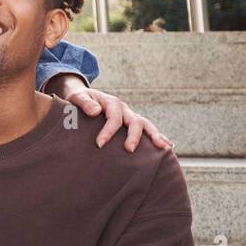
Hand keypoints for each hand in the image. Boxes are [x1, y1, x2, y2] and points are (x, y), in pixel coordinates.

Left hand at [48, 76, 170, 151]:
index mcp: (111, 102)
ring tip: (164, 147)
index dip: (108, 131)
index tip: (99, 144)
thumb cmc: (79, 99)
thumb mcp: (77, 97)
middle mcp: (124, 109)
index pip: (113, 118)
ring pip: (146, 124)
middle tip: (129, 150)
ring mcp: (130, 116)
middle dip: (134, 136)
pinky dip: (158, 136)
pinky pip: (147, 129)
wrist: (83, 96)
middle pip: (134, 121)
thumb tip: (96, 111)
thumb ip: (84, 103)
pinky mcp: (132, 123)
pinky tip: (167, 146)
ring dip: (155, 135)